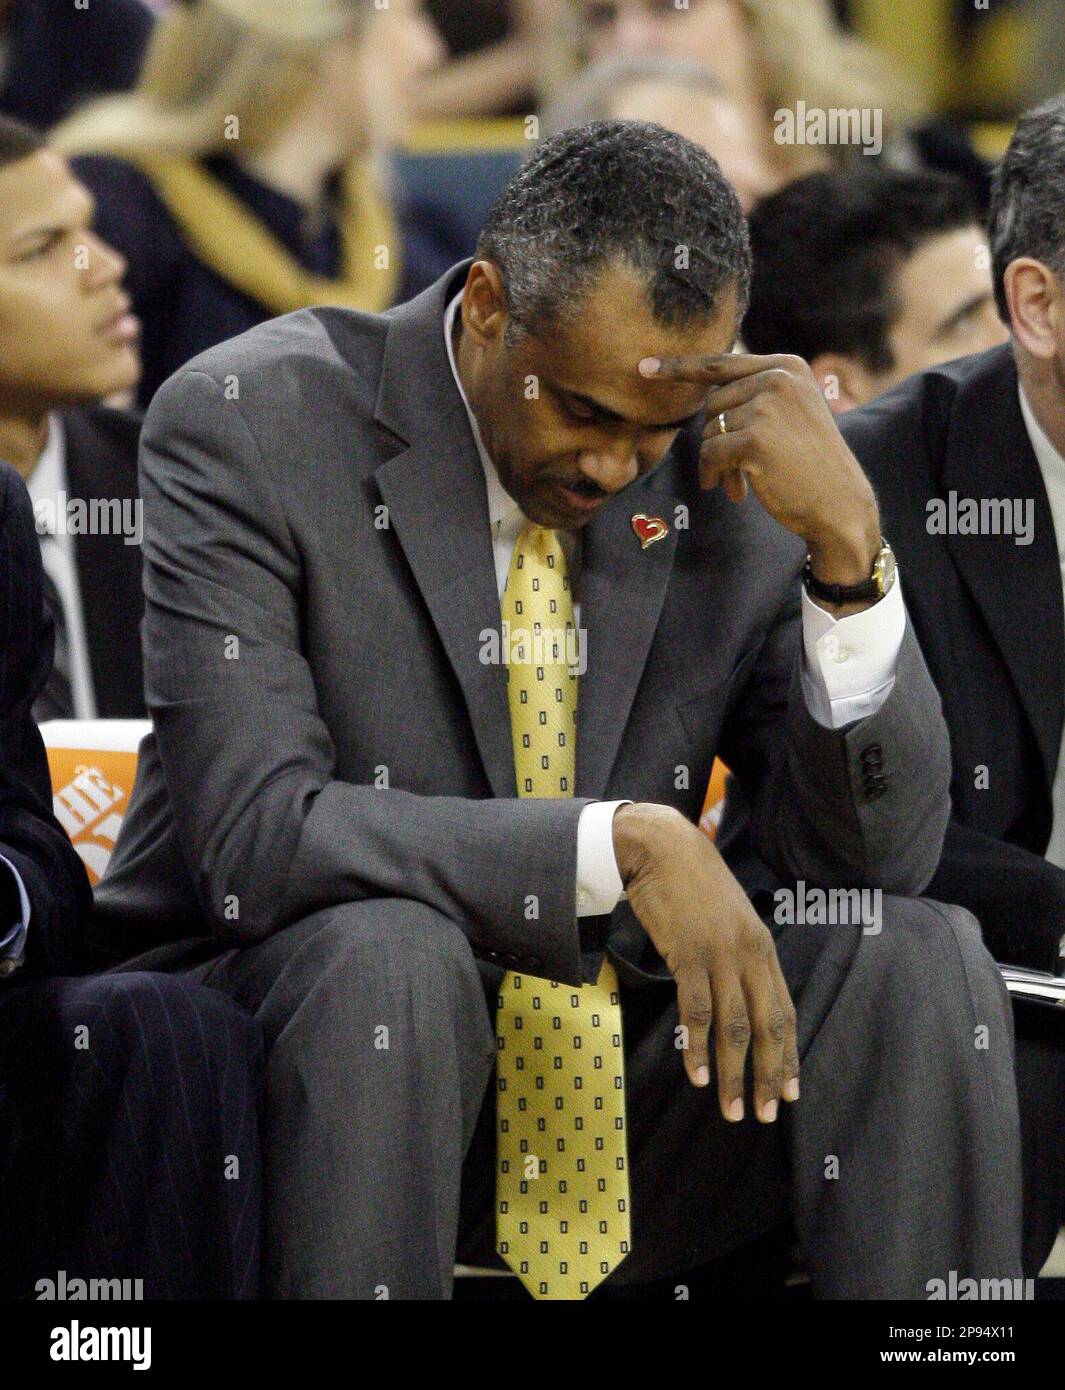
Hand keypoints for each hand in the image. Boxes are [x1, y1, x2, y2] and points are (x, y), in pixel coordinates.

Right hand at [612, 802, 798, 1121]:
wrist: (661, 847)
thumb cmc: (691, 883)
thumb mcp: (728, 919)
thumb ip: (738, 956)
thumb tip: (740, 998)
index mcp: (763, 948)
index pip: (784, 1012)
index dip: (788, 1055)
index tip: (790, 1092)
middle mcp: (749, 954)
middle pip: (767, 1027)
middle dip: (769, 1076)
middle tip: (764, 1114)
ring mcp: (720, 955)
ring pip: (734, 1027)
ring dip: (734, 1073)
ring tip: (731, 1108)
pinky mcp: (688, 954)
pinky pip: (697, 1011)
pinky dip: (698, 1046)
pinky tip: (697, 1074)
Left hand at [640, 351, 880, 587]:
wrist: (839, 502)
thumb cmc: (810, 464)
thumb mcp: (793, 413)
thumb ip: (757, 395)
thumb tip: (705, 398)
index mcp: (787, 366)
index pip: (722, 363)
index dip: (680, 367)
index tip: (644, 367)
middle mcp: (778, 378)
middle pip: (713, 404)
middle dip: (718, 439)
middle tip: (735, 470)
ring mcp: (767, 406)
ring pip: (710, 431)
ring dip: (718, 462)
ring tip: (739, 483)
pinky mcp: (756, 438)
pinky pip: (711, 454)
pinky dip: (715, 474)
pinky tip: (734, 491)